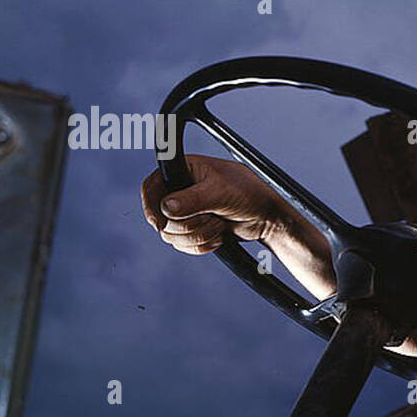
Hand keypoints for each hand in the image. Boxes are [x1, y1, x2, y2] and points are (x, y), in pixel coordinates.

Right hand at [141, 154, 288, 255]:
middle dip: (189, 225)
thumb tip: (166, 208)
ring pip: (172, 235)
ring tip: (219, 225)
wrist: (266, 217)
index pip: (151, 186)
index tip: (159, 223)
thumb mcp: (221, 193)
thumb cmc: (248, 195)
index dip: (150, 206)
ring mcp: (186, 212)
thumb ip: (193, 199)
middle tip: (212, 218)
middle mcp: (181, 191)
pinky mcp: (193, 229)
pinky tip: (219, 236)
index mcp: (184, 170)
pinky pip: (183, 245)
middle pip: (161, 218)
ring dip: (198, 236)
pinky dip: (201, 245)